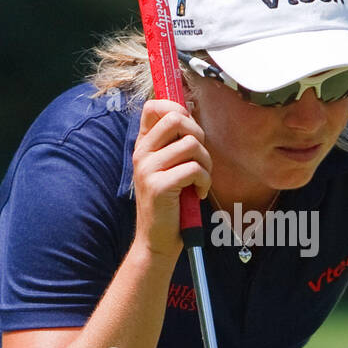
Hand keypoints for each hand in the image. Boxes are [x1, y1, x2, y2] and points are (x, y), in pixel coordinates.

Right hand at [131, 99, 211, 260]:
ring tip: (201, 179)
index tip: (190, 127)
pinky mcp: (158, 185)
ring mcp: (147, 169)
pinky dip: (204, 181)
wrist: (157, 240)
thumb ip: (174, 144)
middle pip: (176, 118)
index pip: (153, 107)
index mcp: (143, 145)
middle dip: (198, 134)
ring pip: (191, 144)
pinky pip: (194, 168)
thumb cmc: (170, 203)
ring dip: (206, 162)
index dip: (177, 107)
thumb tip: (191, 115)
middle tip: (200, 157)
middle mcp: (141, 153)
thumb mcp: (168, 168)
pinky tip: (198, 193)